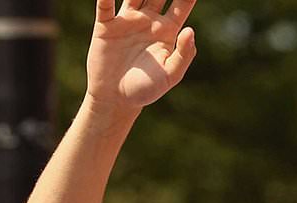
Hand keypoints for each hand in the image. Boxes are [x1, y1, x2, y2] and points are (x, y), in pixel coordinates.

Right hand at [85, 0, 197, 115]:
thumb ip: (184, 54)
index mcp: (168, 31)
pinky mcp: (106, 25)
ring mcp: (127, 20)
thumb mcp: (172, 75)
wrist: (118, 98)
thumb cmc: (148, 88)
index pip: (181, 4)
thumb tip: (191, 30)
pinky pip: (106, 4)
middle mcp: (149, 20)